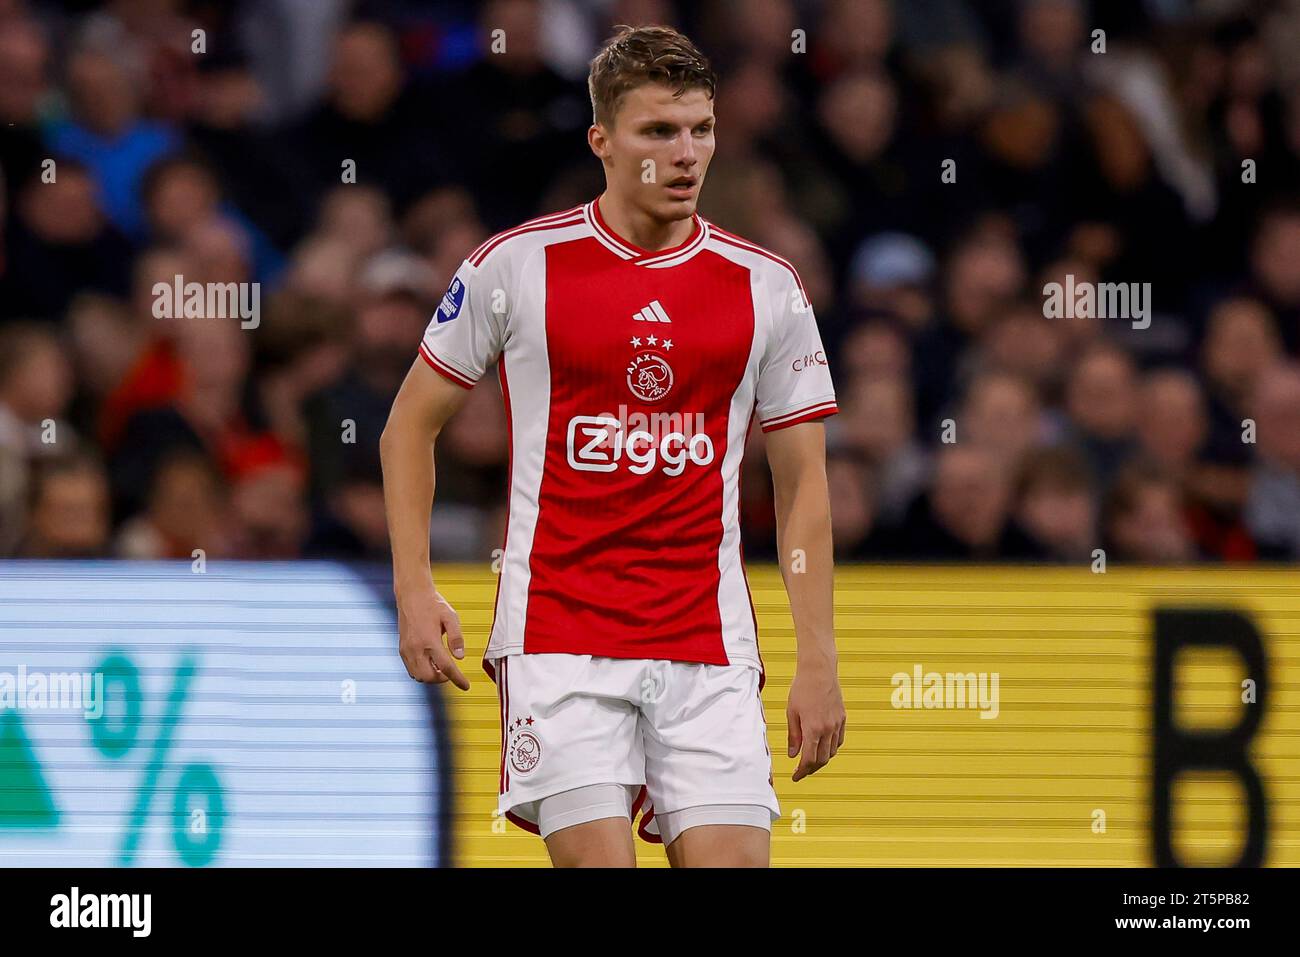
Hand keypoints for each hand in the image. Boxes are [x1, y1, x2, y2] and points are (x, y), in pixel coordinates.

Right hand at [397, 588, 469, 689]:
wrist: (412, 595)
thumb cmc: (433, 604)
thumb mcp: (451, 617)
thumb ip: (457, 638)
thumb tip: (461, 657)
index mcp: (430, 641)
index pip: (446, 667)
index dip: (457, 679)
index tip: (466, 686)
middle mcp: (416, 648)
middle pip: (429, 677)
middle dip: (442, 679)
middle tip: (450, 672)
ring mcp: (406, 650)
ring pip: (417, 676)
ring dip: (430, 677)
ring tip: (440, 667)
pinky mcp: (401, 649)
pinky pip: (410, 669)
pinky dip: (421, 672)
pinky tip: (430, 662)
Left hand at [786, 660, 844, 781]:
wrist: (819, 671)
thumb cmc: (802, 689)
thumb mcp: (791, 712)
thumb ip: (793, 736)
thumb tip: (792, 755)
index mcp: (813, 728)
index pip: (809, 760)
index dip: (801, 772)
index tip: (795, 777)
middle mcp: (827, 729)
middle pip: (822, 760)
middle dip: (811, 769)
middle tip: (801, 772)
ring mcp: (837, 724)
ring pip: (831, 752)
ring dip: (821, 760)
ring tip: (810, 761)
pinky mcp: (842, 718)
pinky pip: (839, 741)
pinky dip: (831, 749)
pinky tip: (823, 747)